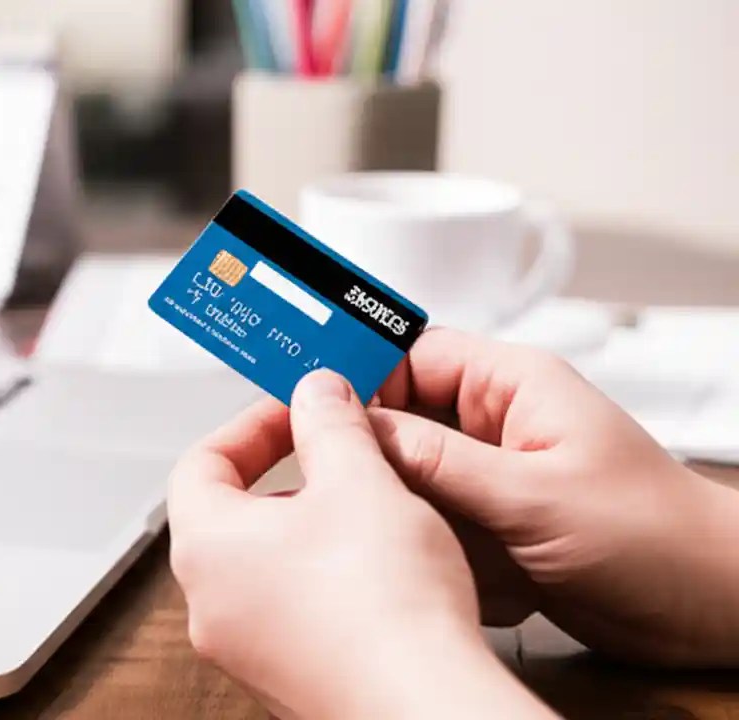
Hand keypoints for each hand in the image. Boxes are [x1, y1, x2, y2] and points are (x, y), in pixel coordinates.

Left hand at [169, 370, 552, 718]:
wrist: (425, 706)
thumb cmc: (385, 609)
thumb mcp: (359, 479)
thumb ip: (330, 423)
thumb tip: (316, 393)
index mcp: (205, 549)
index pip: (201, 462)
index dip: (252, 424)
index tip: (297, 408)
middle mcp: (212, 606)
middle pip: (234, 514)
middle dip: (292, 475)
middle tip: (342, 452)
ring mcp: (248, 649)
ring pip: (269, 564)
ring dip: (315, 527)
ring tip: (374, 511)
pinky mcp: (290, 677)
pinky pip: (296, 610)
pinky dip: (330, 580)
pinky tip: (383, 572)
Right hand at [370, 328, 738, 665]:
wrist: (708, 605)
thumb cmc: (656, 534)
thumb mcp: (533, 494)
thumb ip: (439, 461)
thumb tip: (360, 430)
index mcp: (511, 385)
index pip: (408, 357)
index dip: (357, 377)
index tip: (308, 405)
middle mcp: (494, 425)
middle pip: (398, 422)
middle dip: (376, 461)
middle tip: (347, 488)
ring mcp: (490, 477)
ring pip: (408, 481)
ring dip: (407, 512)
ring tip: (418, 536)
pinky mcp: (491, 526)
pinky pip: (432, 527)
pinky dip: (433, 549)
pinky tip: (453, 568)